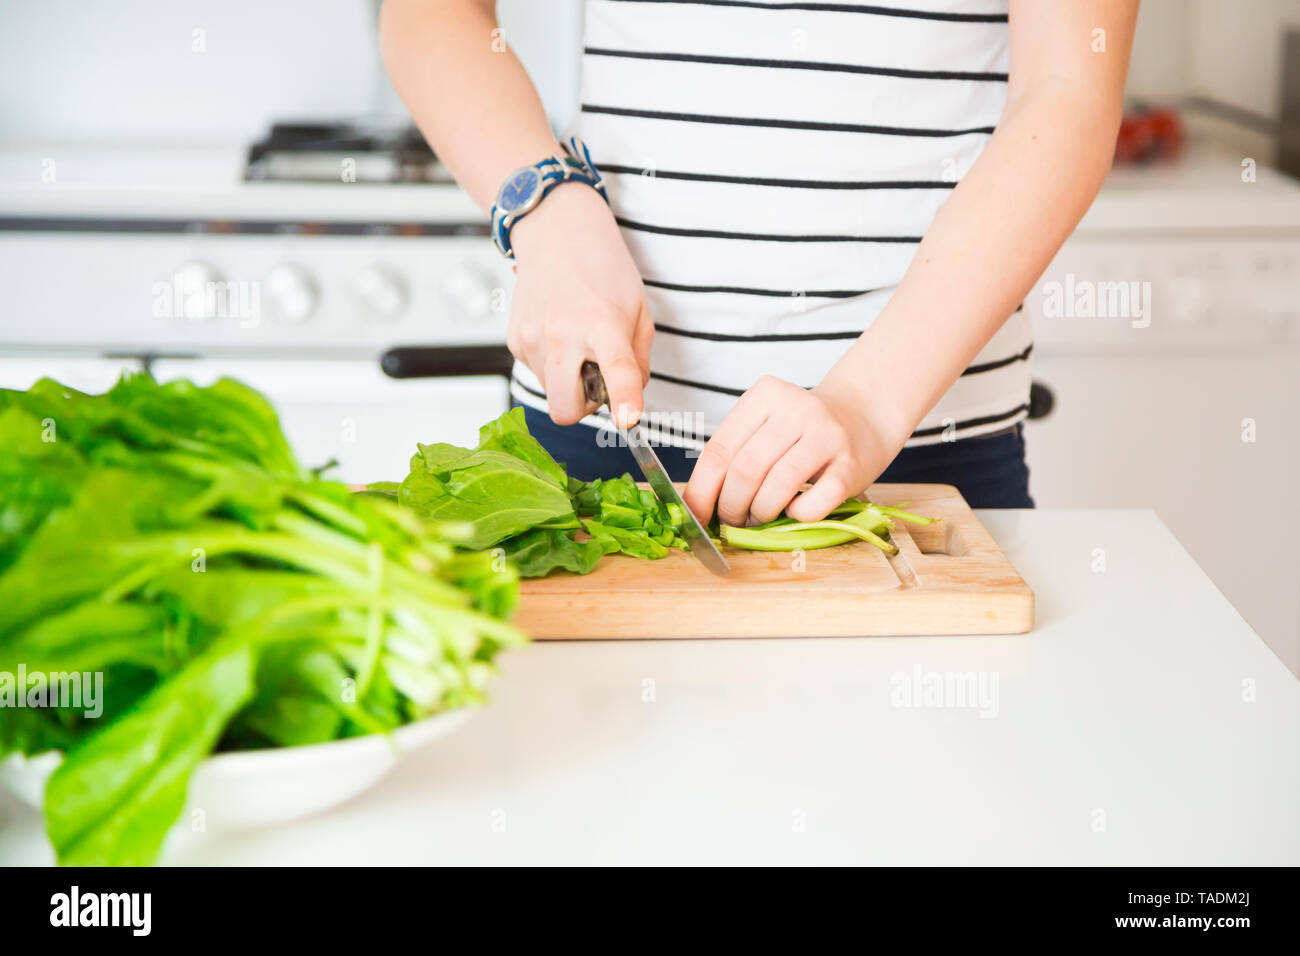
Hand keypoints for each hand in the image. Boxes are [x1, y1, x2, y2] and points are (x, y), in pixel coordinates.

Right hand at [507, 182, 652, 427]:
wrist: (557, 231)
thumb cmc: (604, 268)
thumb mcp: (639, 310)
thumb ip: (638, 360)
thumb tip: (626, 399)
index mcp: (603, 322)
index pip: (616, 370)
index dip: (623, 399)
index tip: (628, 420)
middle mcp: (562, 333)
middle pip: (566, 410)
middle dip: (583, 408)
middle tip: (597, 380)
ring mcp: (532, 338)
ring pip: (551, 395)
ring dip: (568, 383)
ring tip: (578, 344)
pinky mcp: (515, 339)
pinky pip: (536, 373)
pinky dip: (552, 365)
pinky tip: (559, 334)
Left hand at [683, 375, 903, 526]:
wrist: (863, 416)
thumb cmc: (801, 430)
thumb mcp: (765, 426)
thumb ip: (733, 455)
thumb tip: (696, 506)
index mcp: (765, 395)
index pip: (719, 450)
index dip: (701, 491)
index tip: (695, 516)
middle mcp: (796, 409)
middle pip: (745, 470)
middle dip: (730, 506)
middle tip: (732, 520)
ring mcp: (827, 435)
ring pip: (777, 486)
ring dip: (760, 512)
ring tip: (759, 517)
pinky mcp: (851, 466)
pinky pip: (813, 503)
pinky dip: (797, 516)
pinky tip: (795, 509)